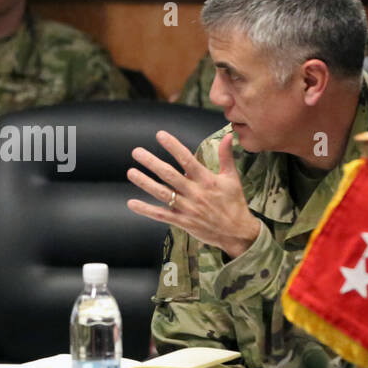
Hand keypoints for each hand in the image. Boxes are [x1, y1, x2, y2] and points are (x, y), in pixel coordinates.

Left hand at [126, 130, 263, 257]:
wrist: (237, 233)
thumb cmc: (234, 203)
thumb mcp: (232, 178)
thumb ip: (226, 156)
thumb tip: (228, 135)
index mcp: (207, 180)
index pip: (187, 160)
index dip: (173, 147)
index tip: (160, 135)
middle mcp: (195, 193)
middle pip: (169, 175)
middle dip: (152, 162)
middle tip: (136, 152)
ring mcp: (187, 208)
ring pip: (162, 194)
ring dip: (145, 183)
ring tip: (130, 172)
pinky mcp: (182, 222)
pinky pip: (161, 215)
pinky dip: (146, 210)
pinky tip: (132, 203)